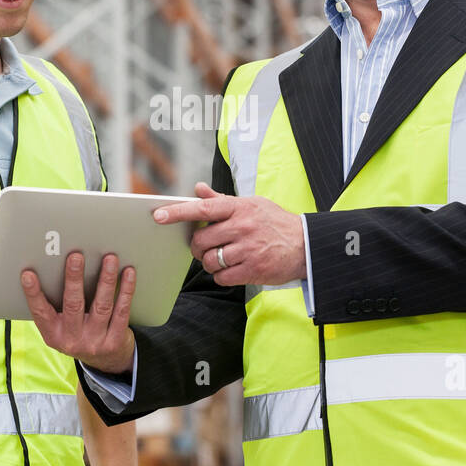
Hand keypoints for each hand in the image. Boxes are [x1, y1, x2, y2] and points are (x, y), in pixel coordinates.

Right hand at [21, 252, 135, 374]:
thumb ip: (57, 306)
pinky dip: (126, 290)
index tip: (28, 274)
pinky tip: (128, 273)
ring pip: (102, 305)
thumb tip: (54, 268)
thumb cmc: (79, 334)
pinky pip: (122, 311)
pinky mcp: (115, 341)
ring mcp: (95, 342)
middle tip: (76, 256)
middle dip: (74, 279)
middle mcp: (72, 340)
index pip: (40, 312)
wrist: (105, 363)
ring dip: (106, 279)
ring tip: (109, 258)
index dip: (33, 293)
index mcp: (53, 335)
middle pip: (73, 305)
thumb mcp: (61, 327)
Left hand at [153, 182, 305, 287]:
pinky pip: (222, 276)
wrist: (307, 244)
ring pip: (210, 260)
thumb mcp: (252, 205)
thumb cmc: (275, 223)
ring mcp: (248, 249)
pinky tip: (232, 269)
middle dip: (197, 247)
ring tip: (221, 258)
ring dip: (210, 263)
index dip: (178, 212)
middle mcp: (243, 227)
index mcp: (240, 208)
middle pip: (201, 240)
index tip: (158, 215)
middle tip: (203, 247)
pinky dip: (222, 275)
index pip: (203, 209)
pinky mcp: (253, 270)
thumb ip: (222, 201)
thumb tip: (197, 189)